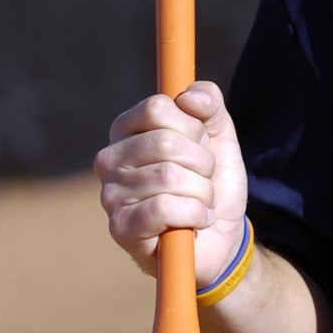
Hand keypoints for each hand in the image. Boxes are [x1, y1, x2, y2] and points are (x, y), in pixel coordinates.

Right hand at [94, 80, 249, 286]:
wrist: (222, 236)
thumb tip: (191, 96)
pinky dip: (195, 213)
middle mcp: (110, 159)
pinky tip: (198, 221)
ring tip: (201, 202)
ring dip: (203, 191)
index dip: (192, 126)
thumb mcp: (220, 136)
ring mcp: (110, 195)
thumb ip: (210, 105)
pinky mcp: (120, 228)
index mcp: (128, 130)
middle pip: (166, 142)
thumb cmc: (213, 182)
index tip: (201, 143)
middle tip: (204, 178)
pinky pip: (163, 208)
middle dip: (203, 162)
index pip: (157, 107)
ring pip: (169, 176)